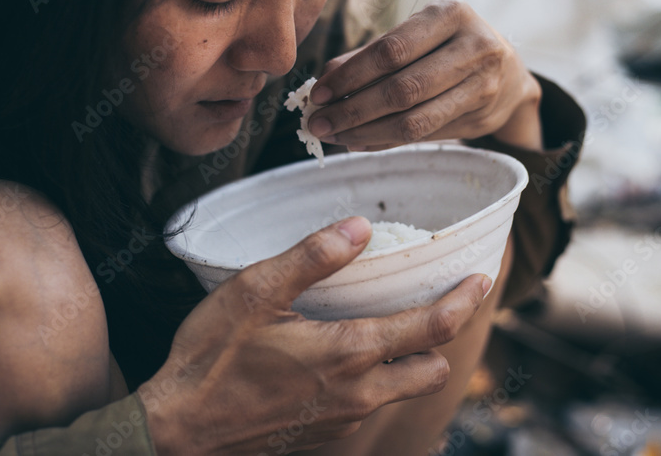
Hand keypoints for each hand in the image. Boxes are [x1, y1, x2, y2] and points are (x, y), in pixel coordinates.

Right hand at [139, 217, 490, 455]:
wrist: (178, 432)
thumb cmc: (212, 358)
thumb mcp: (255, 293)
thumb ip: (311, 257)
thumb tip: (358, 228)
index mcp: (349, 354)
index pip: (431, 328)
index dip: (463, 301)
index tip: (481, 279)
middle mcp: (358, 394)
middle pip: (431, 369)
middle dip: (445, 336)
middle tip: (443, 302)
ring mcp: (342, 420)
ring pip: (403, 390)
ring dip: (413, 359)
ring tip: (399, 323)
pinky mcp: (324, 433)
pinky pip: (370, 404)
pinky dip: (378, 378)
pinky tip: (350, 353)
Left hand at [307, 0, 542, 151]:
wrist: (509, 71)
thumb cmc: (448, 45)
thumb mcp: (417, 34)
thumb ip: (371, 54)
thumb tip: (325, 80)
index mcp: (451, 13)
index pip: (392, 50)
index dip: (351, 76)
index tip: (319, 94)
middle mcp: (474, 46)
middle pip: (402, 89)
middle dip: (353, 110)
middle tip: (319, 124)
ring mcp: (482, 85)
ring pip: (413, 120)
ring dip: (366, 133)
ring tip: (335, 136)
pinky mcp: (480, 117)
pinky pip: (423, 136)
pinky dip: (385, 142)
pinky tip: (360, 142)